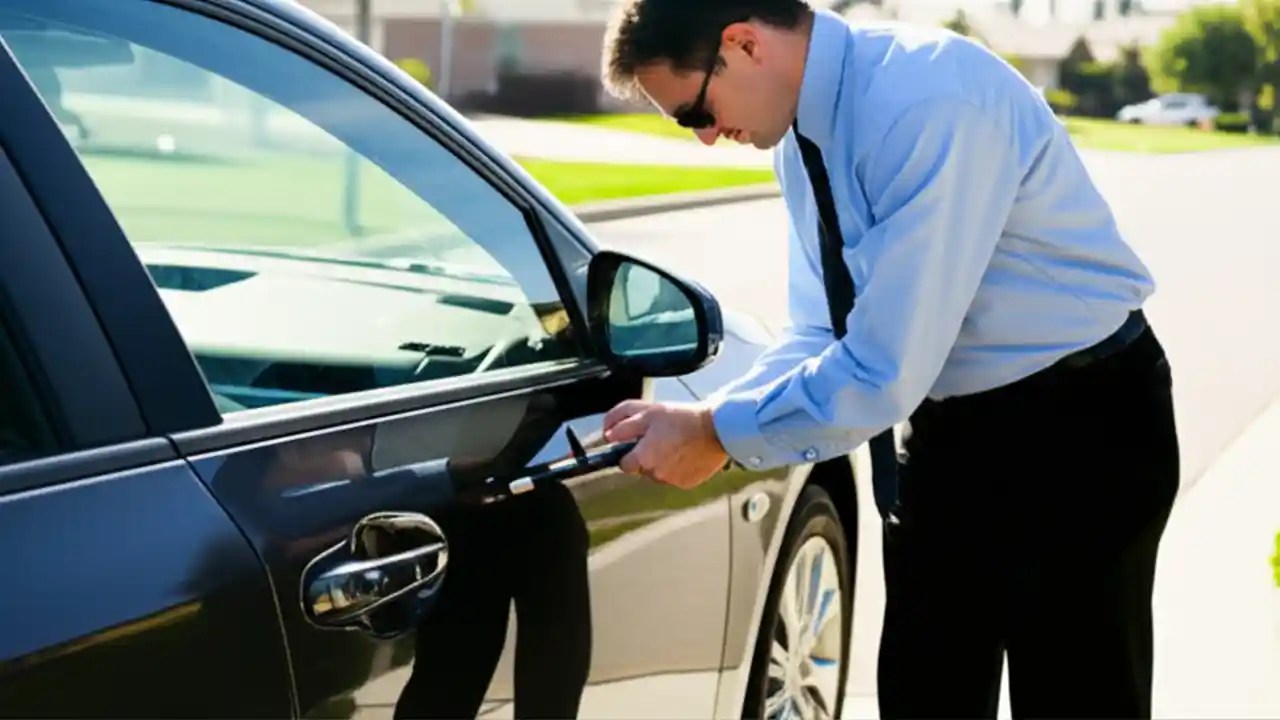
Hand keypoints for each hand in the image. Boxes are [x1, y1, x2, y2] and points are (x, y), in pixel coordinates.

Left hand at [602, 400, 728, 489]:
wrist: (717, 429)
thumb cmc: (683, 418)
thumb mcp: (648, 412)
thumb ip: (622, 424)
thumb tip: (607, 435)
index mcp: (642, 459)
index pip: (624, 463)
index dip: (629, 450)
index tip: (640, 441)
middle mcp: (655, 475)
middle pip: (642, 468)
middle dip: (647, 454)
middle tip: (662, 437)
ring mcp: (672, 481)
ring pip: (658, 473)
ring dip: (663, 461)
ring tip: (677, 442)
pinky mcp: (687, 483)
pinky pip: (675, 476)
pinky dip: (678, 466)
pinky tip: (687, 451)